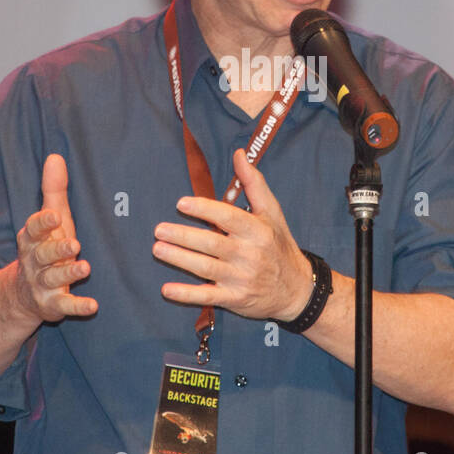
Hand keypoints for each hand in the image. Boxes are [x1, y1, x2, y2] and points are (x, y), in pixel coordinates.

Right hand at [11, 153, 95, 322]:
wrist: (25, 293)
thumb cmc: (46, 246)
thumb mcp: (51, 220)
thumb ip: (53, 190)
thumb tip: (55, 156)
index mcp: (32, 238)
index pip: (33, 229)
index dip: (43, 223)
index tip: (54, 216)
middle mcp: (34, 261)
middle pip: (42, 254)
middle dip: (56, 250)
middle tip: (74, 244)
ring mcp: (42, 284)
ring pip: (52, 278)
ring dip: (68, 273)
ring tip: (85, 268)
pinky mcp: (53, 304)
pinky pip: (65, 305)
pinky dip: (78, 306)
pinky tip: (93, 306)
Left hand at [155, 150, 313, 321]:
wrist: (296, 289)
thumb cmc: (279, 245)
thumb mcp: (272, 212)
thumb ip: (254, 183)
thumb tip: (239, 154)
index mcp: (257, 231)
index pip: (228, 217)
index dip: (204, 209)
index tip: (181, 203)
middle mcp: (249, 254)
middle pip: (211, 243)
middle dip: (183, 236)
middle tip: (159, 229)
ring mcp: (241, 278)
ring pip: (205, 268)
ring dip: (180, 259)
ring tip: (158, 249)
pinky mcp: (234, 299)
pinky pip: (207, 297)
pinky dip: (187, 294)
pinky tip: (167, 289)